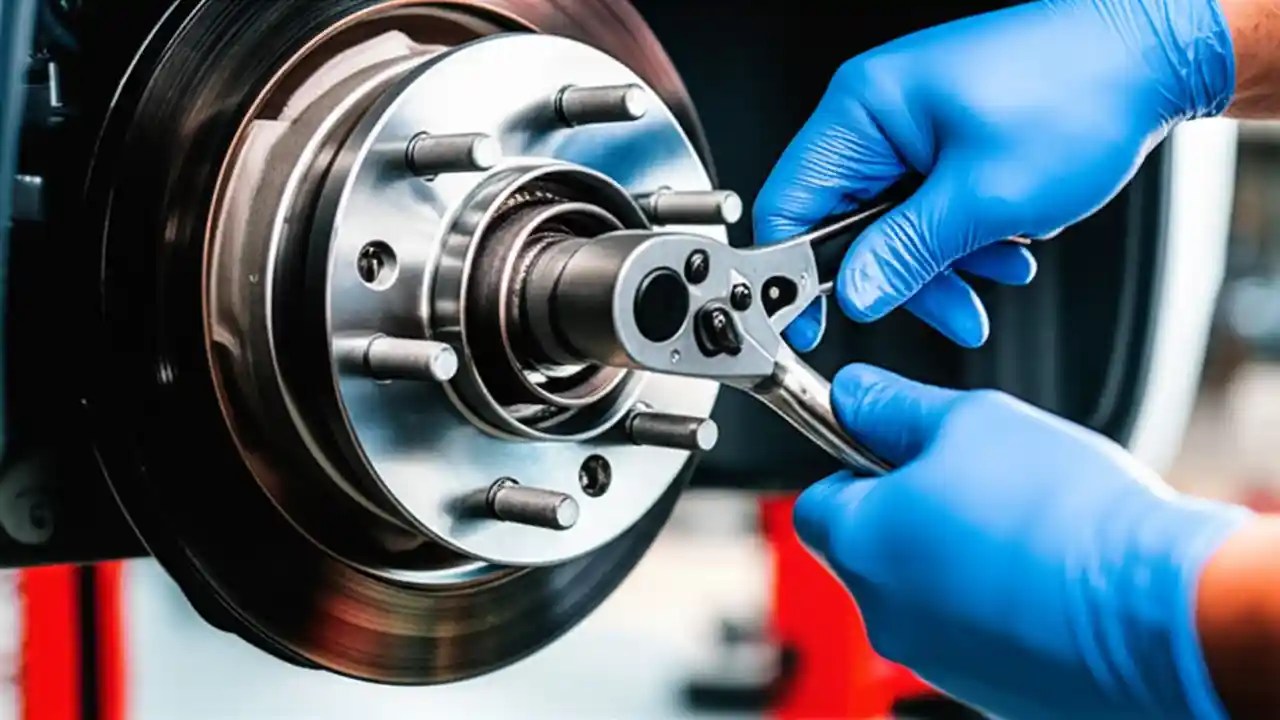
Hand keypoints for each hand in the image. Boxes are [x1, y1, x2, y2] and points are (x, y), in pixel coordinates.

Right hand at [754, 0, 1235, 348]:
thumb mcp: (983, 197)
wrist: (1155, 54)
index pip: (790, 204)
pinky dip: (964, 238)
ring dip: (941, 262)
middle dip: (896, 274)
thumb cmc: (1079, 94)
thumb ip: (906, 254)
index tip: (809, 326)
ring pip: (893, 224)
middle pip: (845, 222)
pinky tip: (1009, 243)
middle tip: (940, 309)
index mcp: (863, 108)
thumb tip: (853, 298)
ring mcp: (912, 126)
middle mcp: (877, 113)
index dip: (792, 276)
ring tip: (999, 267)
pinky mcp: (945, 140)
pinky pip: (928, 208)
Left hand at [796, 365, 1248, 718]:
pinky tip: (1043, 573)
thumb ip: (894, 407)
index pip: (816, 500)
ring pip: (922, 590)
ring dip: (954, 556)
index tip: (890, 447)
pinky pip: (970, 630)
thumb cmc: (1064, 516)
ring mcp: (932, 656)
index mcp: (861, 543)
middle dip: (908, 510)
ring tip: (1021, 527)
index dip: (852, 466)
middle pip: (868, 548)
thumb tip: (854, 395)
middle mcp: (882, 611)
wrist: (1155, 611)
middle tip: (972, 480)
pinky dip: (993, 602)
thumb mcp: (970, 420)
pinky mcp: (984, 686)